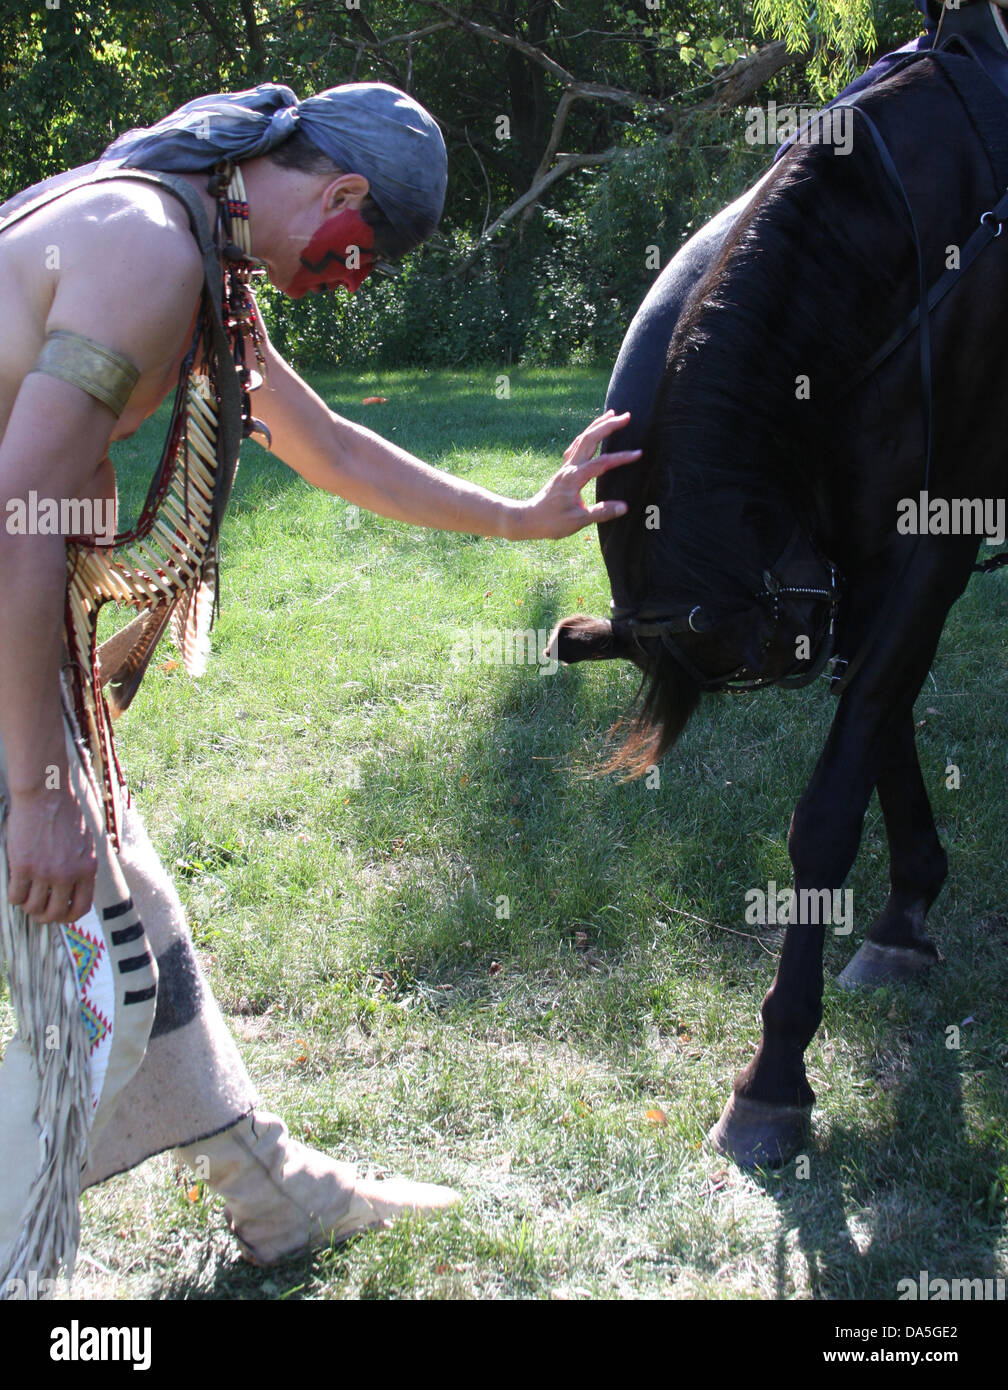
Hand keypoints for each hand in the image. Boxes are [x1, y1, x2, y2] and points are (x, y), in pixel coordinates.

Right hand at [5, 786, 96, 923]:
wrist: (45, 796)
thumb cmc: (65, 816)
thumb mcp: (85, 844)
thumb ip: (81, 867)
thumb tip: (74, 891)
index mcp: (87, 869)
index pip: (81, 908)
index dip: (69, 917)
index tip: (60, 916)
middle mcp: (68, 874)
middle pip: (55, 913)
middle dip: (44, 916)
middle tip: (37, 911)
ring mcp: (44, 872)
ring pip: (33, 907)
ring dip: (27, 906)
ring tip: (26, 897)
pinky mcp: (23, 866)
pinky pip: (16, 895)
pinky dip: (14, 897)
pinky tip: (15, 887)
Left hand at [516, 410, 639, 539]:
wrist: (528, 519)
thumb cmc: (551, 522)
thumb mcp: (578, 521)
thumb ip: (601, 512)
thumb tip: (624, 507)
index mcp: (574, 477)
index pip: (602, 463)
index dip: (621, 457)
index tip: (638, 453)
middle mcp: (570, 467)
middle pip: (590, 439)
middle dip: (608, 425)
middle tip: (626, 416)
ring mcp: (566, 466)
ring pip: (582, 438)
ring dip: (597, 425)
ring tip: (611, 414)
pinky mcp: (564, 469)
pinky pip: (577, 446)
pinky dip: (587, 435)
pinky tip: (591, 434)